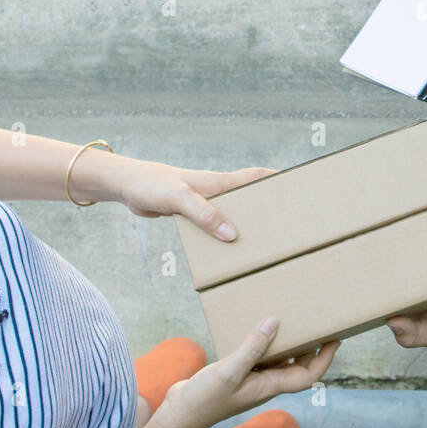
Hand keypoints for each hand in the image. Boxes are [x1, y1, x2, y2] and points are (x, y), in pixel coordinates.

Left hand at [114, 159, 274, 241]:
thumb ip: (205, 214)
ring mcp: (204, 203)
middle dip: (267, 207)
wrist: (128, 186)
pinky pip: (213, 225)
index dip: (277, 179)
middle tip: (285, 224)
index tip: (298, 184)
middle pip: (249, 198)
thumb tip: (232, 235)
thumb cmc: (154, 185)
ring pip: (232, 214)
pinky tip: (224, 251)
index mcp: (220, 183)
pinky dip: (222, 234)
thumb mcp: (180, 199)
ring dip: (244, 225)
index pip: (255, 176)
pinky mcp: (192, 215)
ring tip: (259, 244)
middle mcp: (216, 191)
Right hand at [147, 319, 339, 427]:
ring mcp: (251, 378)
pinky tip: (259, 328)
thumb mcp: (229, 371)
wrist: (179, 413)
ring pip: (279, 360)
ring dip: (289, 343)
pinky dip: (264, 342)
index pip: (308, 375)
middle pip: (298, 366)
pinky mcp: (236, 373)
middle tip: (320, 324)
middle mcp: (264, 382)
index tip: (336, 339)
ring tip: (295, 320)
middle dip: (312, 348)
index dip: (325, 359)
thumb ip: (252, 348)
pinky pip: (259, 356)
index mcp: (269, 385)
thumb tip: (275, 322)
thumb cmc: (204, 399)